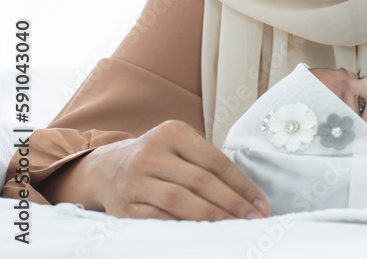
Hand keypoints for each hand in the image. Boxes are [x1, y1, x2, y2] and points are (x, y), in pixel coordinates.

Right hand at [67, 120, 269, 220]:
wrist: (105, 168)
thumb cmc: (157, 158)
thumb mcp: (179, 146)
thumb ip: (207, 162)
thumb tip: (247, 195)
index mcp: (172, 132)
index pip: (216, 161)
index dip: (242, 185)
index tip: (261, 204)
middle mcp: (151, 152)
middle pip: (200, 181)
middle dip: (232, 203)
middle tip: (253, 220)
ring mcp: (134, 179)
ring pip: (179, 200)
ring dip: (211, 217)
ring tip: (233, 228)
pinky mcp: (123, 205)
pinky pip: (157, 219)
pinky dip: (182, 227)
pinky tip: (202, 234)